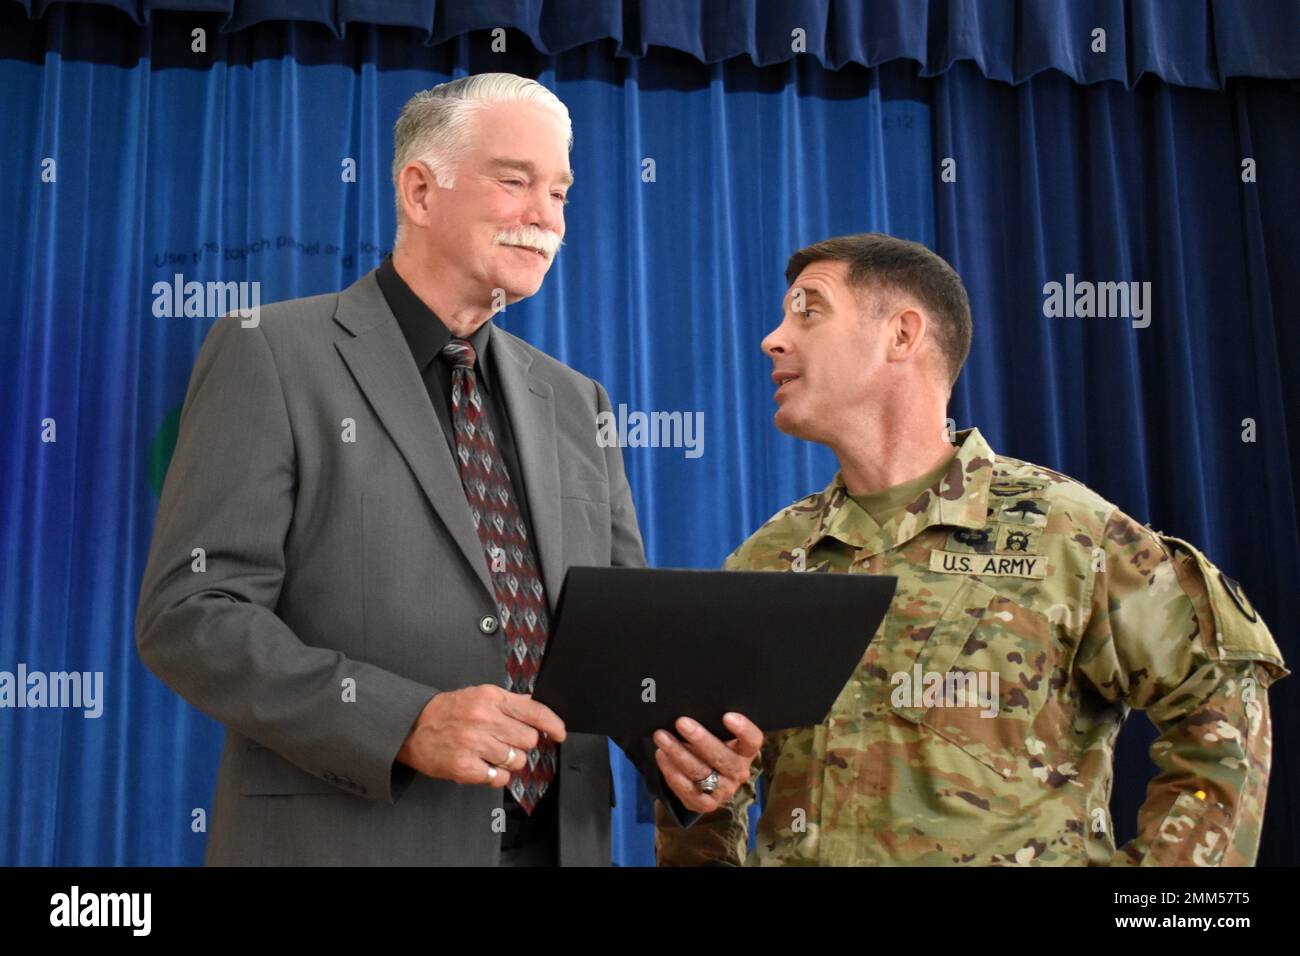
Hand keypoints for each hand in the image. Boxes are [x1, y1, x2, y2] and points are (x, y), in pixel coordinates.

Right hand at [396, 685, 565, 787]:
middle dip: (521, 743)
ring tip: (491, 753)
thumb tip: (536, 706)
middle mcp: (485, 719)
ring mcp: (475, 744)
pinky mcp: (466, 767)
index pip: (534, 712)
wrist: (411, 728)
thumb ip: (509, 701)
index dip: (553, 725)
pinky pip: (500, 778)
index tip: (559, 734)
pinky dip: (496, 775)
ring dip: (509, 761)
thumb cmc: (447, 712)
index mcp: (491, 698)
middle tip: (505, 741)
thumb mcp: (479, 695)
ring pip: (517, 760)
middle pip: (529, 740)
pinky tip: (483, 765)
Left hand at [653, 712, 762, 812]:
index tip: (727, 716)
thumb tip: (690, 705)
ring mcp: (723, 790)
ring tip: (661, 736)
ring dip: (678, 753)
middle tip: (681, 722)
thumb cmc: (712, 746)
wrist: (708, 779)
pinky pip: (687, 790)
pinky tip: (661, 756)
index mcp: (746, 752)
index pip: (753, 741)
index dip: (743, 730)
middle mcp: (739, 773)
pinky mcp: (706, 804)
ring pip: (700, 773)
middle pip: (723, 758)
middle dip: (700, 739)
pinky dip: (671, 772)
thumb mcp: (719, 735)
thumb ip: (712, 724)